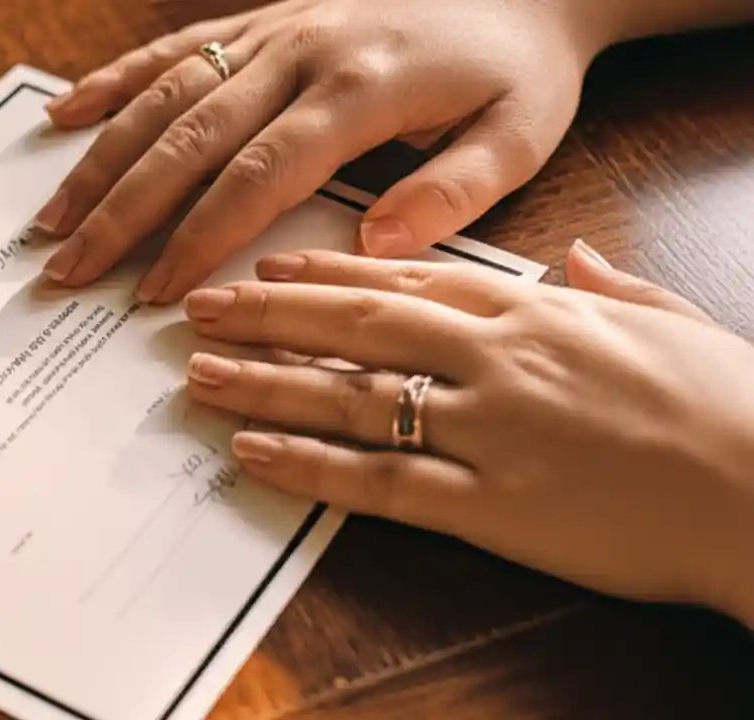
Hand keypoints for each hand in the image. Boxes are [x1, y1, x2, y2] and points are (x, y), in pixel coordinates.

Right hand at [36, 0, 606, 302]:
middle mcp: (301, 51)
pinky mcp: (262, 19)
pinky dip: (114, 82)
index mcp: (359, 89)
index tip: (155, 292)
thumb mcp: (518, 133)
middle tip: (68, 269)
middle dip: (122, 209)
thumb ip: (453, 190)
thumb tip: (371, 246)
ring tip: (51, 219)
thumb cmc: (517, 68)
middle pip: (189, 136)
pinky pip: (174, 47)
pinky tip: (65, 114)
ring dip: (101, 157)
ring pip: (165, 93)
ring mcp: (274, 28)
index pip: (259, 174)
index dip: (200, 236)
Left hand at [181, 241, 753, 626]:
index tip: (272, 266)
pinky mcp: (492, 507)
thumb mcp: (673, 323)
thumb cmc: (734, 410)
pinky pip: (380, 483)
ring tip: (199, 375)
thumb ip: (612, 285)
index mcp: (539, 313)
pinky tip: (255, 454)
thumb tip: (579, 257)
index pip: (409, 279)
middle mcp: (499, 359)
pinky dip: (310, 467)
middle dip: (270, 314)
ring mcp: (489, 430)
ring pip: (351, 395)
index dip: (329, 272)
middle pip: (359, 324)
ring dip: (266, 383)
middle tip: (201, 307)